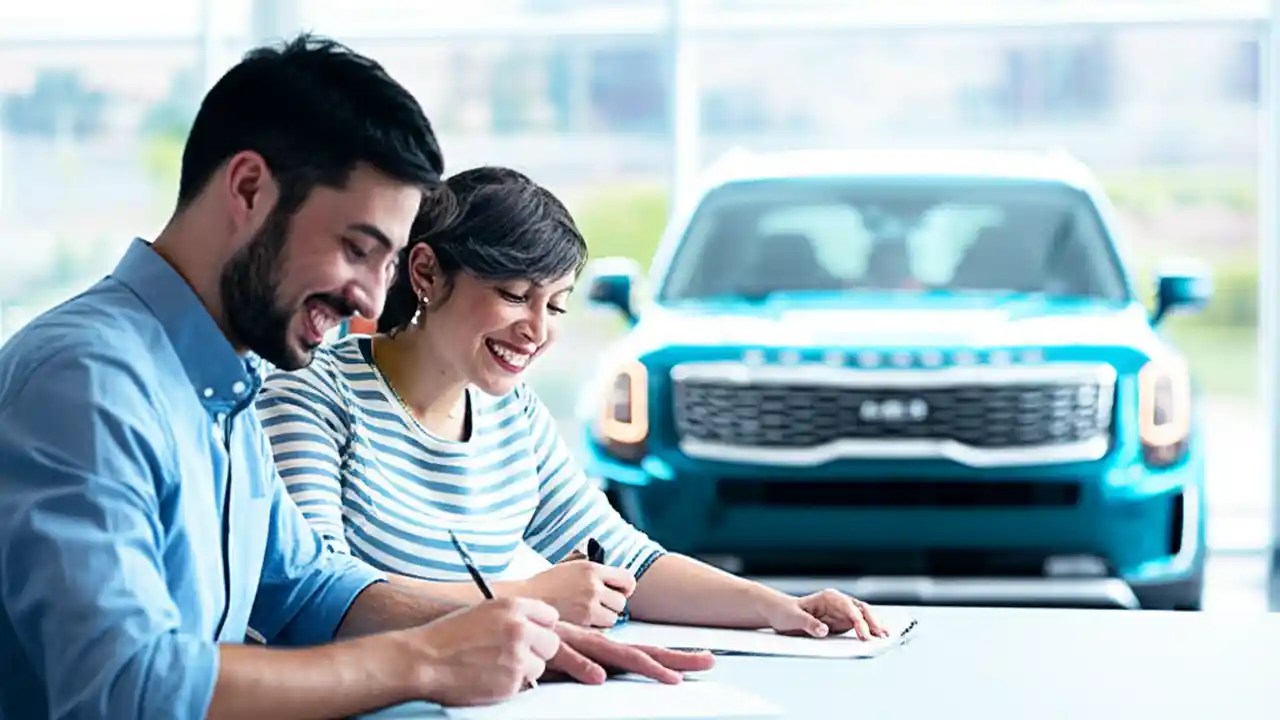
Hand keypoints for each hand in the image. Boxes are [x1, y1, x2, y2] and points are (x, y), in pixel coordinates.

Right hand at [404, 597, 560, 706]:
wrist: (424, 660)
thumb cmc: (449, 635)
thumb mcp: (484, 611)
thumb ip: (514, 615)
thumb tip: (536, 625)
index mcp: (512, 607)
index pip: (549, 616)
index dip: (540, 626)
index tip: (532, 633)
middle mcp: (519, 630)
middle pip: (551, 642)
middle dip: (537, 649)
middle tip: (515, 654)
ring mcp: (517, 658)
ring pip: (540, 666)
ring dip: (524, 669)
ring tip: (496, 666)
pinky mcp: (511, 683)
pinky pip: (524, 685)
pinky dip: (510, 684)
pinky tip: (489, 677)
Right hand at [517, 560, 636, 627]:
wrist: (522, 599)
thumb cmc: (544, 585)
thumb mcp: (570, 567)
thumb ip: (592, 573)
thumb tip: (614, 580)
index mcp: (591, 569)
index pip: (627, 579)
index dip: (625, 588)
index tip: (619, 592)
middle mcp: (592, 586)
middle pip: (621, 602)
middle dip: (611, 606)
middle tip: (596, 608)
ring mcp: (587, 606)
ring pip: (612, 620)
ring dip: (602, 620)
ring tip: (584, 617)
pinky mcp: (581, 624)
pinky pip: (600, 633)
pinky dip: (593, 630)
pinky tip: (578, 625)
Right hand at [543, 621, 715, 684]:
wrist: (496, 625)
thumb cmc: (535, 642)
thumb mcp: (568, 654)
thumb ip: (586, 664)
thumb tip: (606, 677)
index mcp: (601, 644)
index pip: (644, 652)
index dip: (673, 656)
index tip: (701, 661)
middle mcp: (594, 643)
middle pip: (641, 652)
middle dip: (676, 658)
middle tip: (707, 662)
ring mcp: (576, 646)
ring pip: (615, 655)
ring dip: (643, 666)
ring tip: (670, 678)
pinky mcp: (552, 651)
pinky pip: (569, 661)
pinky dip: (583, 668)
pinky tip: (598, 679)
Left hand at [762, 589, 888, 639]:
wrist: (780, 613)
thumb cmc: (785, 612)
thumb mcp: (793, 618)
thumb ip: (809, 624)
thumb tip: (824, 630)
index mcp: (828, 597)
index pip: (849, 607)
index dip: (858, 620)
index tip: (864, 633)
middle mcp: (838, 603)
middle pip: (861, 610)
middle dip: (872, 621)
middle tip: (881, 635)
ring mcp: (841, 613)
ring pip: (864, 617)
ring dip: (875, 626)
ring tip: (885, 636)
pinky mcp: (842, 623)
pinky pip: (859, 626)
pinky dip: (869, 631)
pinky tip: (877, 637)